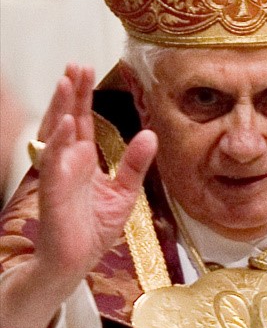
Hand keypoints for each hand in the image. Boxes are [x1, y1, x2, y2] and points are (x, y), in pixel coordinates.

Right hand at [0, 65, 156, 327]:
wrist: (77, 262)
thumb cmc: (94, 228)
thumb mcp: (125, 192)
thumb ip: (135, 163)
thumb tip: (151, 134)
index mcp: (84, 159)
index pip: (84, 119)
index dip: (83, 94)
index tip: (85, 68)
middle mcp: (68, 162)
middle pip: (68, 118)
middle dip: (71, 92)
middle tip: (75, 65)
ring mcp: (59, 174)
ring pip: (58, 134)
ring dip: (62, 108)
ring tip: (67, 82)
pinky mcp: (54, 192)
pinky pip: (56, 163)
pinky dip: (60, 142)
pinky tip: (67, 122)